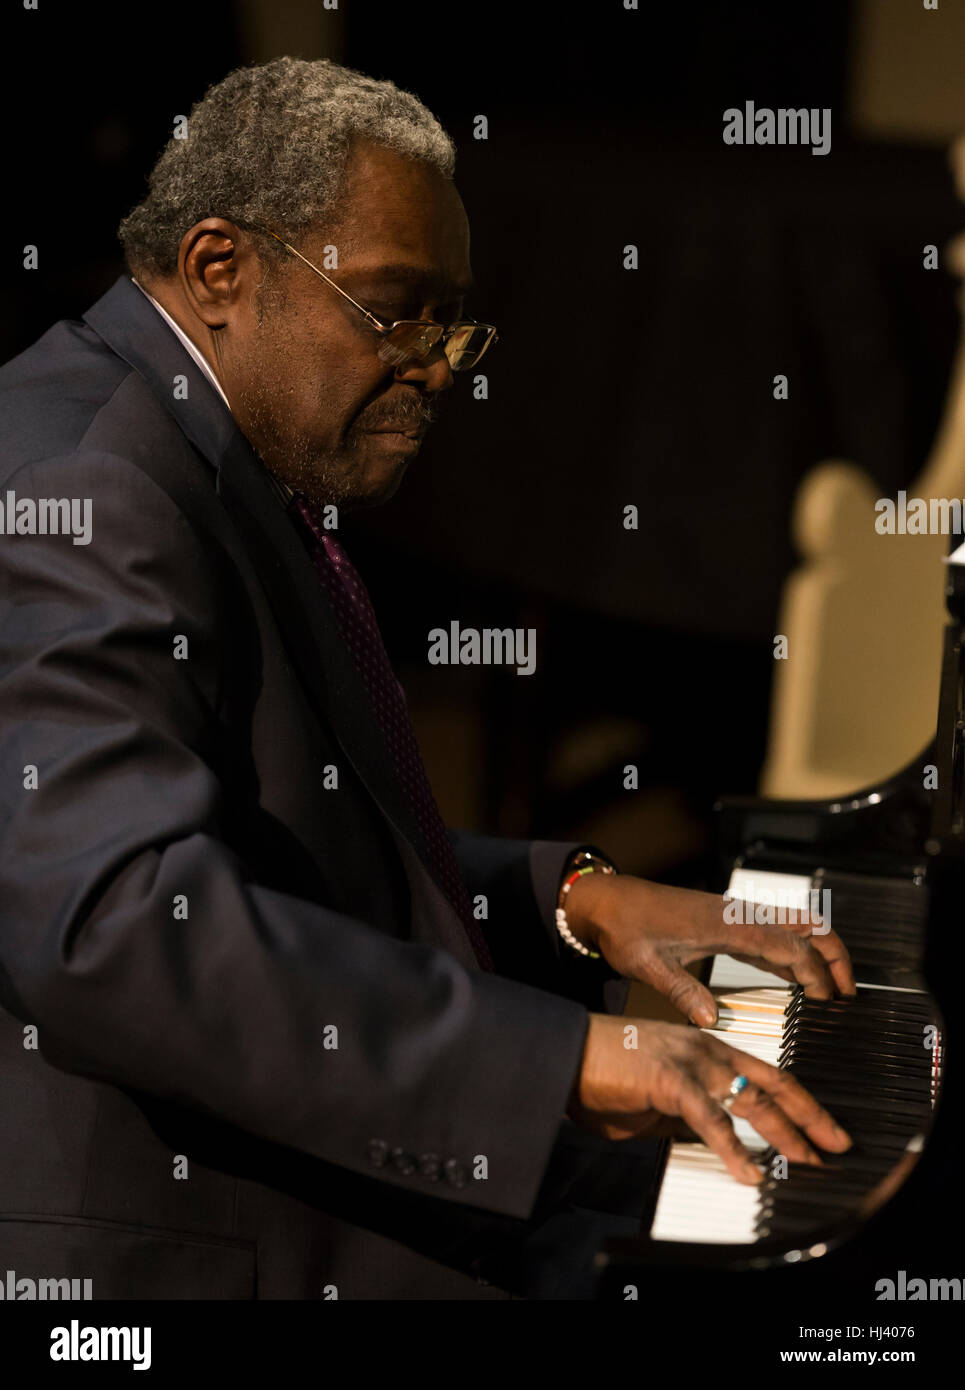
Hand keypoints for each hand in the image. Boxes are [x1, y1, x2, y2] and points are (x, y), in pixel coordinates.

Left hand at [565, 873, 855, 1026]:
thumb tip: (708, 1019)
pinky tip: (798, 979)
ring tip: (833, 990)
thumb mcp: (646, 965)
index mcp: (726, 924)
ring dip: (819, 951)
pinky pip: (773, 933)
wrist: (608, 902)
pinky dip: (795, 952)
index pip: (788, 945)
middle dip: (834, 955)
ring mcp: (736, 915)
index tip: (829, 1001)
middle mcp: (738, 915)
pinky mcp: (728, 921)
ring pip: (794, 925)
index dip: (814, 972)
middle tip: (847, 995)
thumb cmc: (625, 929)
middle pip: (805, 926)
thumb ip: (679, 990)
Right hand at [568, 1014, 851, 1183]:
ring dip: (785, 1132)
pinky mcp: (670, 1079)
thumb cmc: (599, 1073)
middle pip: (772, 1081)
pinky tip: (749, 1172)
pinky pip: (710, 1119)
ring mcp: (690, 1061)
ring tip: (806, 1159)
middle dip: (809, 1115)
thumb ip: (683, 1111)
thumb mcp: (653, 1097)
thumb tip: (703, 1136)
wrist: (564, 1053)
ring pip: (752, 1096)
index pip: (763, 1072)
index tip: (819, 1127)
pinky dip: (734, 1149)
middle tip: (836, 1142)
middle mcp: (704, 1048)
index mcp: (702, 1047)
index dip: (796, 1101)